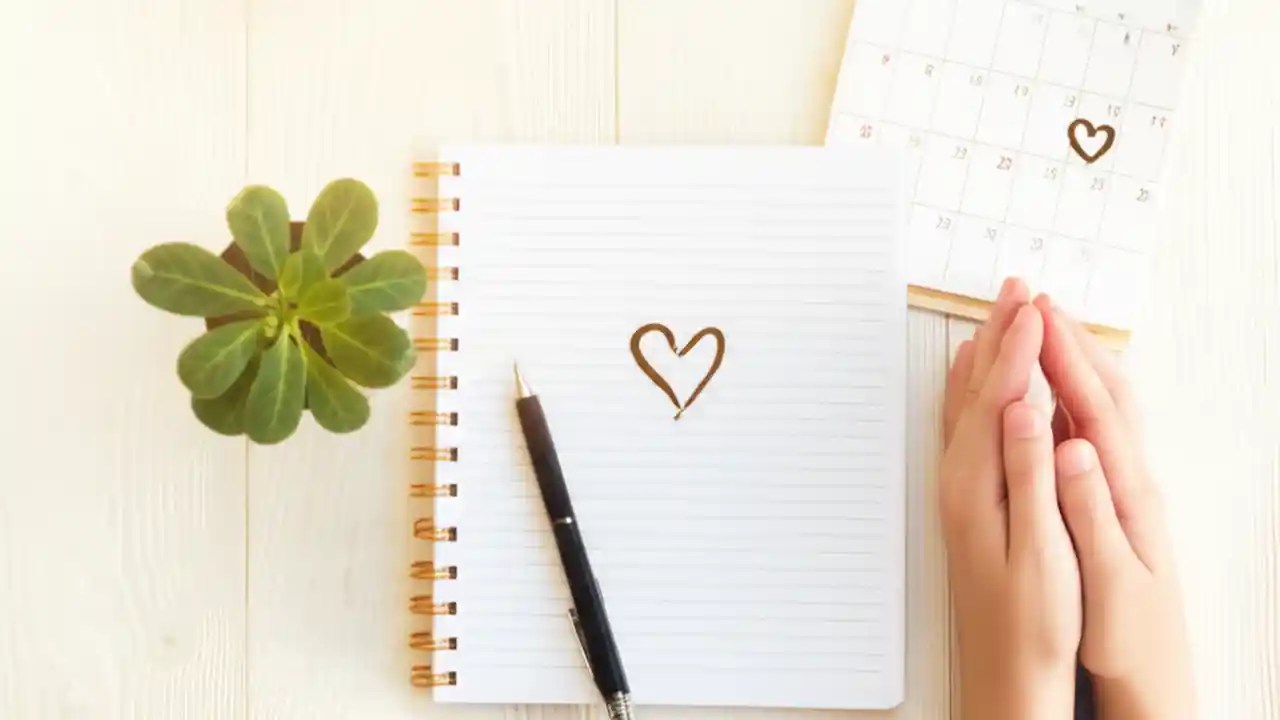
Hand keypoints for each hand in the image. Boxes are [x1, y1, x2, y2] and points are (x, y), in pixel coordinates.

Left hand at [941, 279, 1080, 719]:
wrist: (1007, 667)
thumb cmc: (1032, 620)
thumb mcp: (1040, 551)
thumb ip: (1029, 477)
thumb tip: (1023, 413)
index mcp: (976, 486)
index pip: (996, 401)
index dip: (1017, 351)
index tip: (1034, 307)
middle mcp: (958, 479)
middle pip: (976, 391)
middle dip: (997, 336)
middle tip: (1014, 286)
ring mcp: (960, 486)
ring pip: (969, 404)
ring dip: (986, 355)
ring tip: (998, 313)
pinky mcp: (969, 496)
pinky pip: (967, 425)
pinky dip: (975, 391)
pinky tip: (976, 378)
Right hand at [1034, 295, 1194, 719]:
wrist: (1155, 680)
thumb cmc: (1129, 639)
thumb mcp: (1110, 580)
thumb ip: (1090, 509)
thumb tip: (1069, 445)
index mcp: (1127, 497)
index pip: (1094, 410)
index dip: (1065, 359)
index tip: (1037, 315)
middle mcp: (1132, 484)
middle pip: (1106, 395)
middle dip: (1071, 343)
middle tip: (1038, 301)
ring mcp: (1126, 491)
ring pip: (1104, 410)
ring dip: (1077, 363)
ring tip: (1046, 330)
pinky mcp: (1115, 504)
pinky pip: (1094, 433)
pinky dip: (1074, 398)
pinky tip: (1056, 395)